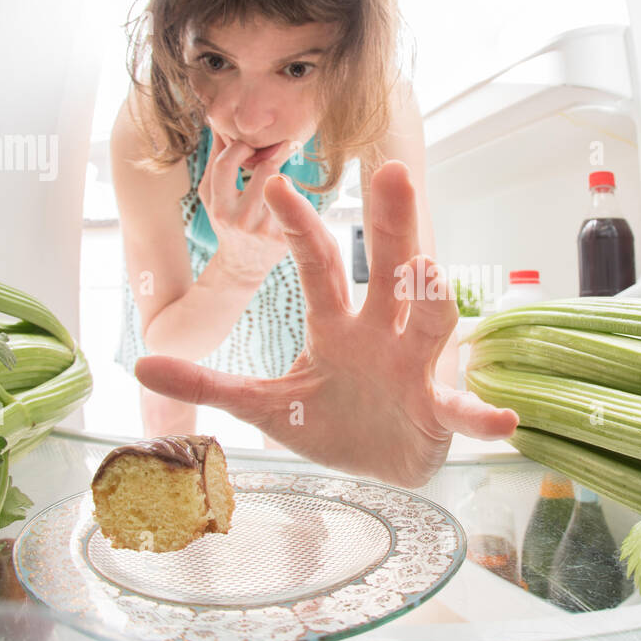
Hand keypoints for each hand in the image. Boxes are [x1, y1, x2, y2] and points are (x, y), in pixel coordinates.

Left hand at [135, 160, 519, 487]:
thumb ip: (209, 385)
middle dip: (390, 223)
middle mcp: (382, 333)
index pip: (319, 267)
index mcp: (338, 326)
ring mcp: (415, 367)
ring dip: (434, 299)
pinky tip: (501, 422)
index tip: (275, 183)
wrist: (381, 468)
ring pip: (430, 322)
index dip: (300, 228)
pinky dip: (481, 415)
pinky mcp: (438, 412)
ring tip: (428, 276)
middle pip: (386, 269)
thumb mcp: (266, 407)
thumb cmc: (334, 423)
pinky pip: (461, 409)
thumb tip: (140, 363)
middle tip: (392, 171)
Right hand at [199, 131, 294, 284]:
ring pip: (284, 183)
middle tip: (283, 143)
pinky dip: (293, 193)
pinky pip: (297, 200)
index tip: (250, 142)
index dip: (239, 146)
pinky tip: (289, 197)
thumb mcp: (211, 196)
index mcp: (219, 207)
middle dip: (274, 153)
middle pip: (265, 170)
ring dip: (283, 175)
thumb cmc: (226, 220)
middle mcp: (241, 220)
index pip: (226, 164)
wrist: (243, 264)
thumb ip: (215, 160)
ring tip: (281, 175)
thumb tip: (218, 122)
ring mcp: (265, 230)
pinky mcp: (286, 238)